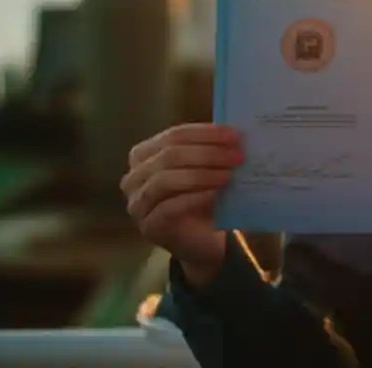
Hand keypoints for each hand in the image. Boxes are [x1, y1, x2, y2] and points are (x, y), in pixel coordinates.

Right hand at [121, 123, 244, 286]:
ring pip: (165, 180)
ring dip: (201, 175)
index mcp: (145, 154)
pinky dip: (194, 198)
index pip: (174, 135)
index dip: (205, 134)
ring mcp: (137, 203)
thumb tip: (234, 132)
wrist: (202, 239)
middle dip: (207, 154)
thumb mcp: (206, 168)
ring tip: (229, 175)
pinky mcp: (148, 226)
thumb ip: (212, 149)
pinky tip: (215, 195)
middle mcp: (134, 176)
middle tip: (237, 156)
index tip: (235, 135)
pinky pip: (168, 208)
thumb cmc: (202, 196)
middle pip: (169, 156)